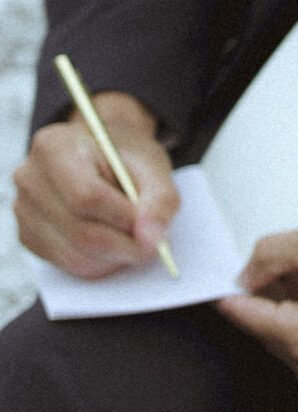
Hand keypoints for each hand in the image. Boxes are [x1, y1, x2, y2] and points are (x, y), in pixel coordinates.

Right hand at [13, 92, 178, 277]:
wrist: (102, 156)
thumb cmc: (126, 159)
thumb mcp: (153, 168)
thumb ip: (160, 200)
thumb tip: (151, 240)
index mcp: (54, 147)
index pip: (86, 197)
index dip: (124, 219)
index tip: (155, 229)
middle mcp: (29, 178)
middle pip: (79, 232)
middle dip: (123, 246)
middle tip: (152, 246)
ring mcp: (23, 209)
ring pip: (74, 255)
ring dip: (114, 259)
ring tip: (134, 241)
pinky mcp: (28, 236)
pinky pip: (67, 265)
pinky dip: (99, 264)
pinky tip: (113, 245)